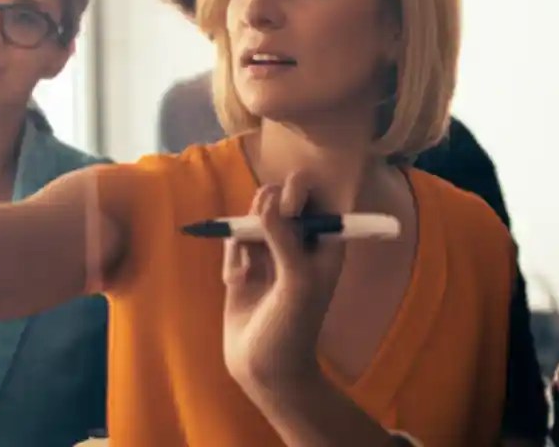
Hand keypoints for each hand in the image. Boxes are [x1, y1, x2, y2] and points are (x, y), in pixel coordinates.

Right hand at [222, 172, 344, 396]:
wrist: (264, 367)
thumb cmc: (293, 326)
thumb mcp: (298, 280)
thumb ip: (285, 237)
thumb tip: (268, 198)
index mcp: (326, 243)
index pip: (318, 197)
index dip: (300, 190)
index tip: (287, 206)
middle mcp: (300, 243)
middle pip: (281, 199)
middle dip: (266, 209)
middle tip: (257, 231)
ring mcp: (271, 252)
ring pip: (254, 217)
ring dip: (245, 235)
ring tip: (246, 270)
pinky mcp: (245, 265)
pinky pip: (234, 241)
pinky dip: (232, 257)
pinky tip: (235, 283)